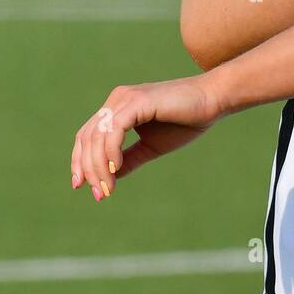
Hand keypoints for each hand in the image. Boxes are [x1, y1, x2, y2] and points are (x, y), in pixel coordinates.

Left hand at [70, 75, 221, 201]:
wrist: (212, 102)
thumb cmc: (185, 122)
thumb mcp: (150, 147)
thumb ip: (129, 159)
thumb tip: (109, 177)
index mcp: (117, 108)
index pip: (87, 135)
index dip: (81, 161)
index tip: (84, 187)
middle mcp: (117, 100)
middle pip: (88, 137)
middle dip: (89, 169)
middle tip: (99, 194)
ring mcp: (125, 99)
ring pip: (98, 135)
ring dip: (99, 165)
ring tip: (108, 187)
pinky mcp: (137, 102)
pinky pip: (115, 129)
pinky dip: (111, 151)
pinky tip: (116, 168)